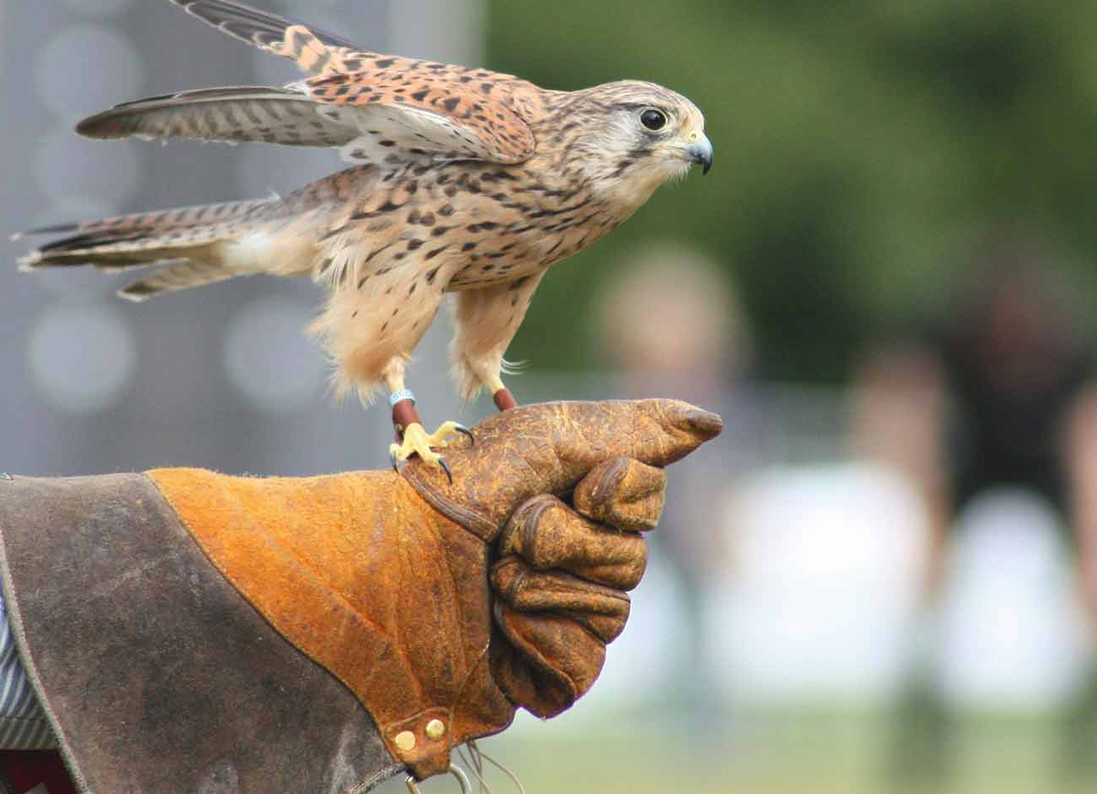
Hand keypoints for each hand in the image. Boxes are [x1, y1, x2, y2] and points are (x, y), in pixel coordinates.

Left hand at [397, 401, 718, 717]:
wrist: (384, 565)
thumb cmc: (456, 493)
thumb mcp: (546, 440)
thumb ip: (635, 430)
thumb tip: (712, 423)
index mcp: (579, 502)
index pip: (645, 500)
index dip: (613, 493)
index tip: (571, 485)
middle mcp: (577, 560)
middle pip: (631, 559)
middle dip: (564, 540)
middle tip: (507, 536)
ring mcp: (563, 620)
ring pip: (611, 612)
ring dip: (540, 587)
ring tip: (489, 580)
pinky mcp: (543, 674)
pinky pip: (581, 662)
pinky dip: (535, 638)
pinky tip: (495, 626)